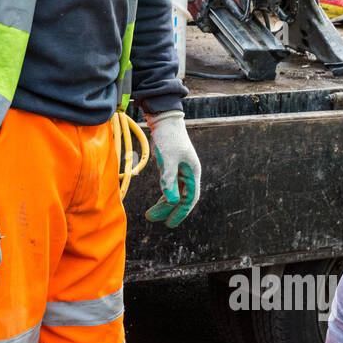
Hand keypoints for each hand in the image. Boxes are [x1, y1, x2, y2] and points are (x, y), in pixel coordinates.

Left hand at [144, 112, 200, 228]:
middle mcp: (189, 173)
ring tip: (149, 214)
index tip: (169, 224)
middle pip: (181, 198)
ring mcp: (180, 170)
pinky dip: (163, 195)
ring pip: (174, 193)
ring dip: (163, 204)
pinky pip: (169, 186)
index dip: (181, 212)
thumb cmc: (168, 137)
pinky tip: (156, 202)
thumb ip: (169, 180)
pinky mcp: (172, 167)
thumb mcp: (167, 159)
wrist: (165, 119)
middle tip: (152, 218)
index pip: (190, 198)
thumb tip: (171, 201)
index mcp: (193, 172)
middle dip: (168, 210)